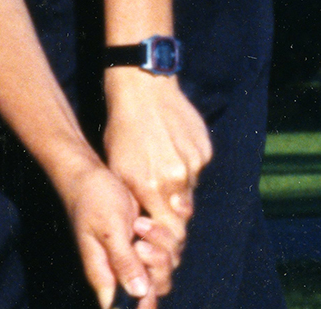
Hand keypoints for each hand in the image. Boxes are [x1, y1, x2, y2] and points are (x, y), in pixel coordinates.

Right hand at [50, 158, 176, 307]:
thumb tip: (139, 293)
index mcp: (106, 274)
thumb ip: (124, 261)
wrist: (90, 175)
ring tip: (140, 222)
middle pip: (155, 287)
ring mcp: (135, 256)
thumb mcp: (109, 229)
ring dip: (160, 244)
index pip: (127, 305)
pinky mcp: (145, 242)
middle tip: (140, 241)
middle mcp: (121, 270)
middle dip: (157, 264)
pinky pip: (167, 247)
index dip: (145, 303)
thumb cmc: (92, 200)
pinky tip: (148, 218)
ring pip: (165, 265)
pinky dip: (164, 234)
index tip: (150, 279)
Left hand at [104, 69, 212, 260]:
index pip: (169, 231)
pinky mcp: (205, 149)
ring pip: (190, 189)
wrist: (142, 88)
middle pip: (183, 213)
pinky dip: (187, 164)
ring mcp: (193, 164)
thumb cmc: (121, 128)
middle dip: (173, 211)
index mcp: (149, 187)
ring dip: (179, 185)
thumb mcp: (116, 167)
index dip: (164, 232)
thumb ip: (133, 198)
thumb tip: (144, 222)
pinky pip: (197, 168)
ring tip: (161, 162)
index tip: (155, 225)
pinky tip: (172, 146)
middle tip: (159, 195)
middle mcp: (175, 180)